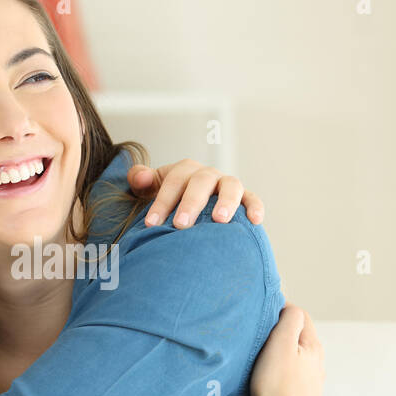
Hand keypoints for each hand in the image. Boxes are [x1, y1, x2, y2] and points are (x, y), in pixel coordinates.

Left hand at [127, 158, 264, 228]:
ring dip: (225, 202)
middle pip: (201, 182)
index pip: (173, 181)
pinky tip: (255, 221)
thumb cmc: (169, 201)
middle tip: (181, 225)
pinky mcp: (244, 198)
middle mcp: (207, 175)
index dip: (162, 201)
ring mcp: (226, 185)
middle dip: (191, 203)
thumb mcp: (150, 189)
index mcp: (185, 170)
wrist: (190, 209)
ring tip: (219, 221)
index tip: (152, 224)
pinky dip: (255, 207)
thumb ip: (141, 181)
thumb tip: (140, 176)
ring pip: (230, 186)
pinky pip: (252, 199)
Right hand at [249, 304, 324, 395]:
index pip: (300, 317)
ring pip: (299, 364)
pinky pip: (295, 384)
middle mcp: (319, 367)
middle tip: (260, 336)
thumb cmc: (276, 384)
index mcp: (314, 348)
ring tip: (265, 362)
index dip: (281, 310)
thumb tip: (292, 308)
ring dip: (285, 358)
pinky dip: (285, 378)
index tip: (263, 313)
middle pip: (301, 341)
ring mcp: (314, 388)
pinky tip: (273, 386)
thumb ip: (289, 320)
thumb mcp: (280, 343)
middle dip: (283, 335)